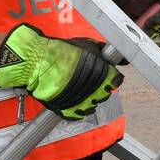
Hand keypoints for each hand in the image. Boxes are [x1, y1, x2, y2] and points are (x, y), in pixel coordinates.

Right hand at [0, 23, 122, 120]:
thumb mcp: (87, 45)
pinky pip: (80, 114)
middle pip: (105, 93)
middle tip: (90, 80)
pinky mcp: (68, 111)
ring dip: (90, 98)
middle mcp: (94, 90)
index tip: (108, 76)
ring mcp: (81, 102)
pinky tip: (76, 100)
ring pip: (93, 105)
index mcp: (101, 73)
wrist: (36, 61)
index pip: (116, 81)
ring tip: (81, 89)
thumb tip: (123, 60)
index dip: (112, 78)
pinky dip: (80, 109)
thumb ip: (105, 53)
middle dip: (101, 88)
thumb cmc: (62, 51)